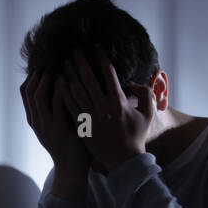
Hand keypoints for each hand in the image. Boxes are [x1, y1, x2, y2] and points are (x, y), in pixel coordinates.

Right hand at [20, 69, 90, 197]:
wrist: (72, 170)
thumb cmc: (69, 147)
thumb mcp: (58, 126)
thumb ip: (56, 109)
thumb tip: (60, 87)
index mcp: (34, 120)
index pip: (25, 92)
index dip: (32, 76)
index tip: (43, 63)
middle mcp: (36, 122)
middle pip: (28, 91)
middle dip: (38, 73)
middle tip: (50, 59)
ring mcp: (45, 126)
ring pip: (38, 96)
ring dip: (46, 79)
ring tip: (56, 65)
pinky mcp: (57, 130)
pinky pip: (55, 106)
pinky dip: (58, 91)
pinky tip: (66, 79)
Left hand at [62, 44, 155, 172]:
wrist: (124, 161)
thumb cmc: (137, 136)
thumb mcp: (148, 114)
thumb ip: (144, 94)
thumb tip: (132, 82)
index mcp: (119, 103)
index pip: (109, 74)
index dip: (102, 58)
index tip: (96, 46)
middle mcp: (103, 108)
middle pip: (89, 79)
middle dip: (80, 62)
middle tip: (73, 49)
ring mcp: (91, 118)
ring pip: (77, 92)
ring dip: (69, 75)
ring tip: (63, 63)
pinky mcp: (82, 127)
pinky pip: (70, 107)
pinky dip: (64, 93)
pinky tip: (59, 83)